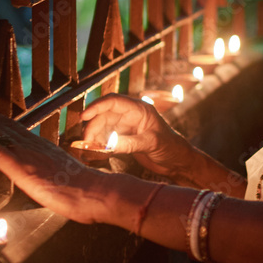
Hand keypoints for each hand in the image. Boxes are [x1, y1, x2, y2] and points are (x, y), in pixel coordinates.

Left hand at [0, 108, 116, 224]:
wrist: (95, 193)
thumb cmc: (86, 191)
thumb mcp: (67, 175)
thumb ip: (54, 170)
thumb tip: (49, 176)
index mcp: (46, 148)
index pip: (20, 130)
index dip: (2, 122)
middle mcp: (36, 147)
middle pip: (8, 127)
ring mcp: (28, 155)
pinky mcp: (23, 168)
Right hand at [80, 94, 196, 181]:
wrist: (177, 161)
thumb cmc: (171, 147)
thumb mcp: (151, 144)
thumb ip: (129, 144)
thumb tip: (106, 144)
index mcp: (140, 109)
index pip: (114, 101)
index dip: (97, 106)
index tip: (84, 116)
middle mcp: (131, 115)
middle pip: (104, 115)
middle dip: (93, 126)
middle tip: (86, 141)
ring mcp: (126, 127)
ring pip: (103, 127)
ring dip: (95, 136)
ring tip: (90, 148)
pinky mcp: (124, 139)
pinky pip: (106, 138)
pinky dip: (99, 144)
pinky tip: (97, 152)